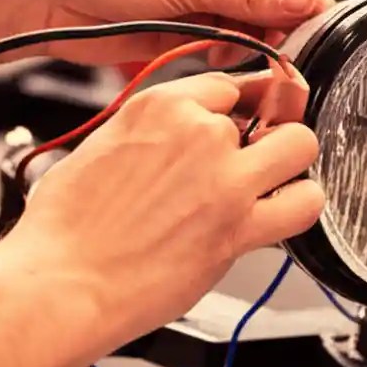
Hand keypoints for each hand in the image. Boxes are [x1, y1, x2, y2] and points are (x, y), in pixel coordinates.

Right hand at [0, 71, 322, 339]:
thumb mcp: (100, 146)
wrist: (62, 281)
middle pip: (271, 108)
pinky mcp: (240, 227)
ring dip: (290, 163)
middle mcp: (199, 132)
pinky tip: (281, 214)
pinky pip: (304, 203)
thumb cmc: (65, 227)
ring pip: (299, 145)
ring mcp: (225, 178)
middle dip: (267, 131)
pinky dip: (300, 206)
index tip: (235, 124)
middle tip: (252, 158)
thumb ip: (150, 134)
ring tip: (272, 183)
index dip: (234, 109)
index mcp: (160, 105)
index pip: (226, 84)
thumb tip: (169, 142)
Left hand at [6, 0, 334, 66]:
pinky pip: (221, 33)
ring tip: (238, 46)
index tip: (309, 16)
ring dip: (248, 33)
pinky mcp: (180, 17)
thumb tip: (305, 1)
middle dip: (273, 14)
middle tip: (279, 41)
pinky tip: (215, 50)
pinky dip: (225, 45)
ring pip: (246, 14)